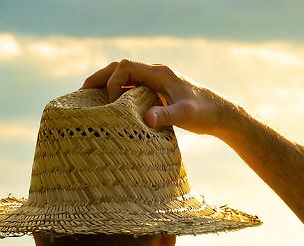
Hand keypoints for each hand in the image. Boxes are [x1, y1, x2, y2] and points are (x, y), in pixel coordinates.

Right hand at [80, 59, 237, 136]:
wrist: (221, 114)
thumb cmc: (205, 114)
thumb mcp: (186, 116)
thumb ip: (167, 116)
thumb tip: (146, 119)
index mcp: (160, 74)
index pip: (126, 68)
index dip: (113, 81)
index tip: (110, 101)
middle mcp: (156, 74)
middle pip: (121, 68)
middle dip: (101, 77)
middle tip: (82, 91)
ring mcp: (157, 82)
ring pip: (126, 77)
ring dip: (108, 84)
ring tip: (90, 97)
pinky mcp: (159, 92)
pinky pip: (133, 87)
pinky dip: (119, 93)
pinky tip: (110, 106)